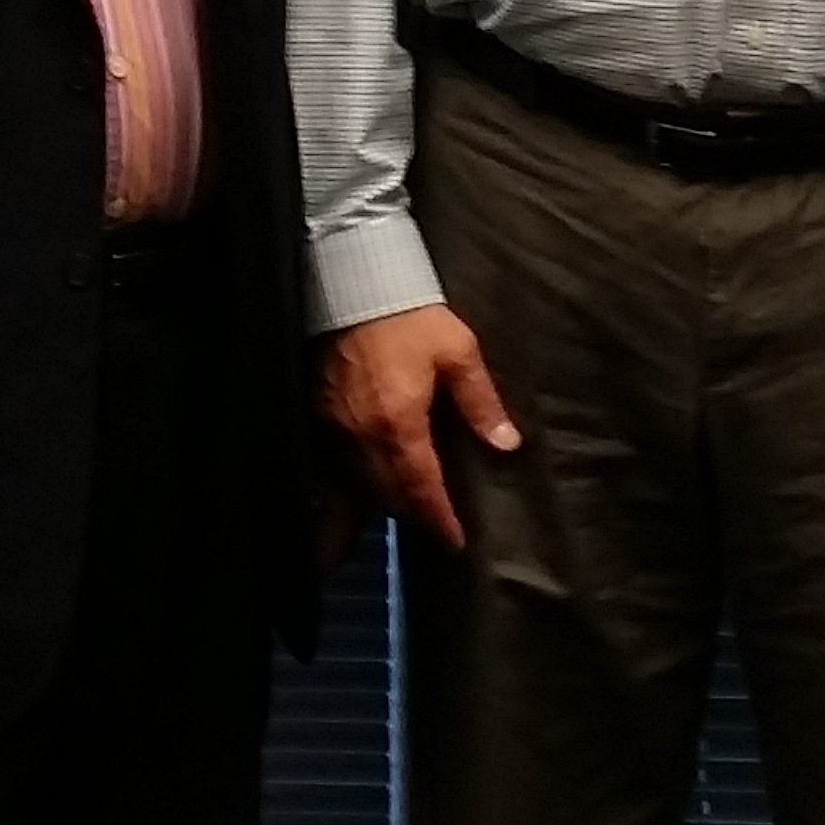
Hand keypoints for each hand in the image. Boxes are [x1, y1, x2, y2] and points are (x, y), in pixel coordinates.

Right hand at [319, 304, 518, 549]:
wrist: (352, 282)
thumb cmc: (410, 315)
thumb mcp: (458, 352)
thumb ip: (481, 402)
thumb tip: (507, 444)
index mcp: (399, 426)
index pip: (421, 489)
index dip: (439, 518)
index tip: (455, 542)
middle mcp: (361, 438)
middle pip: (387, 494)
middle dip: (412, 512)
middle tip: (436, 521)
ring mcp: (334, 429)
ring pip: (358, 485)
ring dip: (383, 500)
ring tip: (407, 505)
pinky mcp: (317, 414)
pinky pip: (334, 465)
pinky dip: (351, 481)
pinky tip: (363, 482)